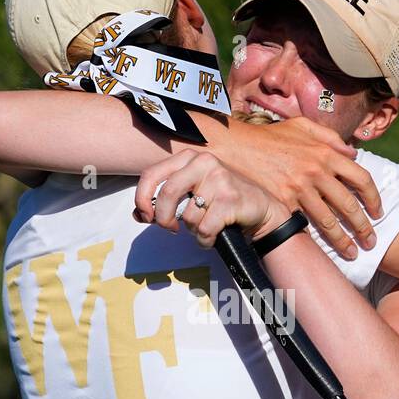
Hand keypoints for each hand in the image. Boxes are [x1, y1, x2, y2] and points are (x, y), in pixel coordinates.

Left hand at [134, 151, 290, 248]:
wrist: (260, 209)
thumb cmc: (222, 202)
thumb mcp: (192, 193)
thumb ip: (165, 200)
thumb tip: (137, 214)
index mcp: (189, 157)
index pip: (152, 174)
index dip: (142, 199)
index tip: (145, 216)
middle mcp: (204, 162)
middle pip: (168, 194)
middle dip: (164, 218)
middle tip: (171, 229)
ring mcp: (219, 178)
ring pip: (189, 216)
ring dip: (193, 230)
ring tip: (206, 226)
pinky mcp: (230, 199)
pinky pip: (205, 229)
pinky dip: (205, 240)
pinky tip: (213, 236)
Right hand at [217, 116, 382, 259]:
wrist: (237, 147)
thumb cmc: (269, 137)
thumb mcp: (302, 125)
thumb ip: (330, 137)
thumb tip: (353, 154)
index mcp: (326, 153)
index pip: (361, 178)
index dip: (373, 198)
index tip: (377, 212)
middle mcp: (317, 171)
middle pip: (349, 205)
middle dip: (363, 227)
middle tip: (371, 241)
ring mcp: (300, 189)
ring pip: (329, 221)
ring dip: (343, 240)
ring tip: (352, 253)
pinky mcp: (283, 202)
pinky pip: (304, 224)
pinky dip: (315, 239)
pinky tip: (323, 250)